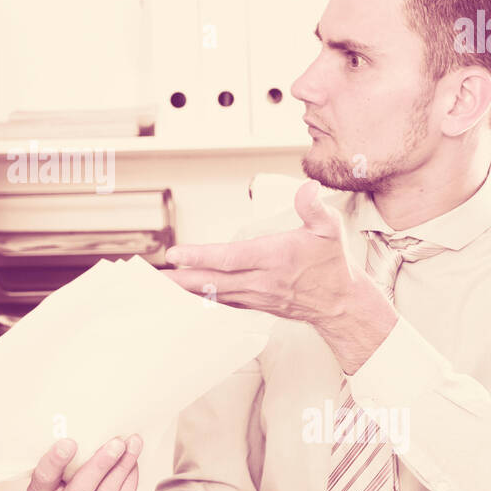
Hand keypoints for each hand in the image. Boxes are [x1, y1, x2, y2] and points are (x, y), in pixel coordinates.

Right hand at [24, 435, 150, 490]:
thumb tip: (89, 426)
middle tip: (117, 443)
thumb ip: (68, 460)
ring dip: (122, 467)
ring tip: (132, 445)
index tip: (70, 442)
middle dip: (101, 464)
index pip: (44, 478)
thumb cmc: (77, 483)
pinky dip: (130, 482)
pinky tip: (133, 465)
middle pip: (80, 489)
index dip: (55, 461)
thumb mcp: (63, 474)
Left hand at [163, 180, 358, 323]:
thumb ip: (315, 208)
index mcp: (274, 258)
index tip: (176, 254)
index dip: (201, 256)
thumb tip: (308, 187)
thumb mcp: (330, 230)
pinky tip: (179, 293)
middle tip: (151, 275)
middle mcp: (260, 280)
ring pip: (212, 292)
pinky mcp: (251, 303)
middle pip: (213, 279)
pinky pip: (219, 300)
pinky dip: (198, 296)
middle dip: (180, 277)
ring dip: (183, 288)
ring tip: (156, 283)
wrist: (338, 302)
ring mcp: (253, 296)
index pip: (231, 258)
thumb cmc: (331, 262)